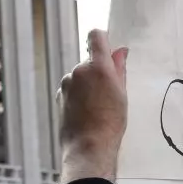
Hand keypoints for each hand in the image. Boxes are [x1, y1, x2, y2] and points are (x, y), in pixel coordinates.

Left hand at [57, 30, 128, 183]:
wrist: (89, 146)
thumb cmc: (111, 122)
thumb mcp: (122, 93)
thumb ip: (119, 68)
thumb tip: (120, 52)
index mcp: (97, 66)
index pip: (96, 36)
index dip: (103, 39)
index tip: (109, 48)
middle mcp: (79, 70)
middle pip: (89, 60)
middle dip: (99, 69)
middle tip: (111, 90)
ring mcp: (67, 83)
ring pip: (81, 75)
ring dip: (89, 83)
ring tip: (100, 105)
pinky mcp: (60, 95)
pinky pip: (73, 87)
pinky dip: (80, 94)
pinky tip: (89, 111)